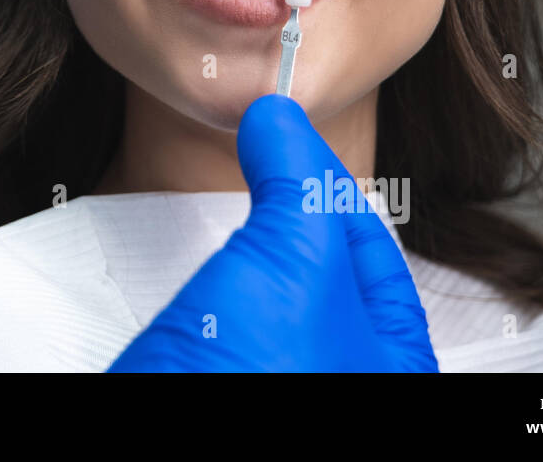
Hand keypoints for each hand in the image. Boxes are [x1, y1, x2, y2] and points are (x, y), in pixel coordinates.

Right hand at [108, 94, 435, 371]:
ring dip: (244, 256)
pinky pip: (223, 330)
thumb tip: (278, 115)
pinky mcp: (222, 388)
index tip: (284, 139)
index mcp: (392, 367)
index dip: (327, 183)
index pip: (372, 250)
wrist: (149, 453)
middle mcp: (342, 380)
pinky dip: (208, 294)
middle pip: (321, 274)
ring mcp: (277, 387)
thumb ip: (297, 179)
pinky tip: (191, 281)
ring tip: (222, 218)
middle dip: (285, 217)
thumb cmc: (251, 380)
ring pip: (267, 301)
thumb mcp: (294, 260)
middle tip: (254, 166)